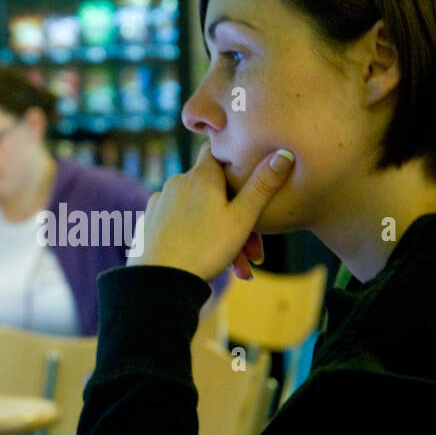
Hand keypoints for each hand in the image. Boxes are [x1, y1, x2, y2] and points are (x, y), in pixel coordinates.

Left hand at [128, 140, 294, 281]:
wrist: (160, 282)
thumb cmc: (205, 249)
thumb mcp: (242, 219)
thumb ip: (263, 186)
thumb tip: (284, 153)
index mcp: (201, 175)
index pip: (218, 153)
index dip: (235, 163)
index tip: (248, 180)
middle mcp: (177, 182)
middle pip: (213, 192)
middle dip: (237, 220)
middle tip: (254, 254)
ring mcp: (161, 201)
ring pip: (199, 213)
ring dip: (221, 236)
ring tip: (237, 268)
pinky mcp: (150, 221)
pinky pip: (180, 224)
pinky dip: (196, 239)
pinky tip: (209, 263)